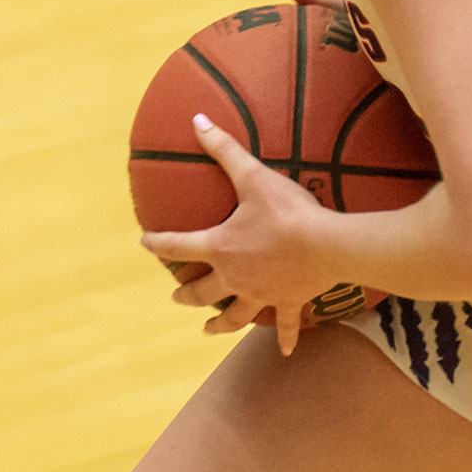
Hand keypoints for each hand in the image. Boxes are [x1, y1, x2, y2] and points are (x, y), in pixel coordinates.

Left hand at [141, 114, 338, 356]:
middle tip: (176, 295)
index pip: (178, 246)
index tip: (144, 244)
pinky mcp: (289, 302)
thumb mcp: (253, 176)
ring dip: (219, 324)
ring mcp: (261, 294)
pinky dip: (286, 338)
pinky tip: (286, 351)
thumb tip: (197, 120)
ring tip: (207, 329)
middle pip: (202, 291)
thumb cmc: (287, 211)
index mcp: (220, 247)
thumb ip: (224, 149)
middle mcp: (234, 276)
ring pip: (234, 316)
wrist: (327, 243)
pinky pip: (287, 325)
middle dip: (185, 293)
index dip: (158, 243)